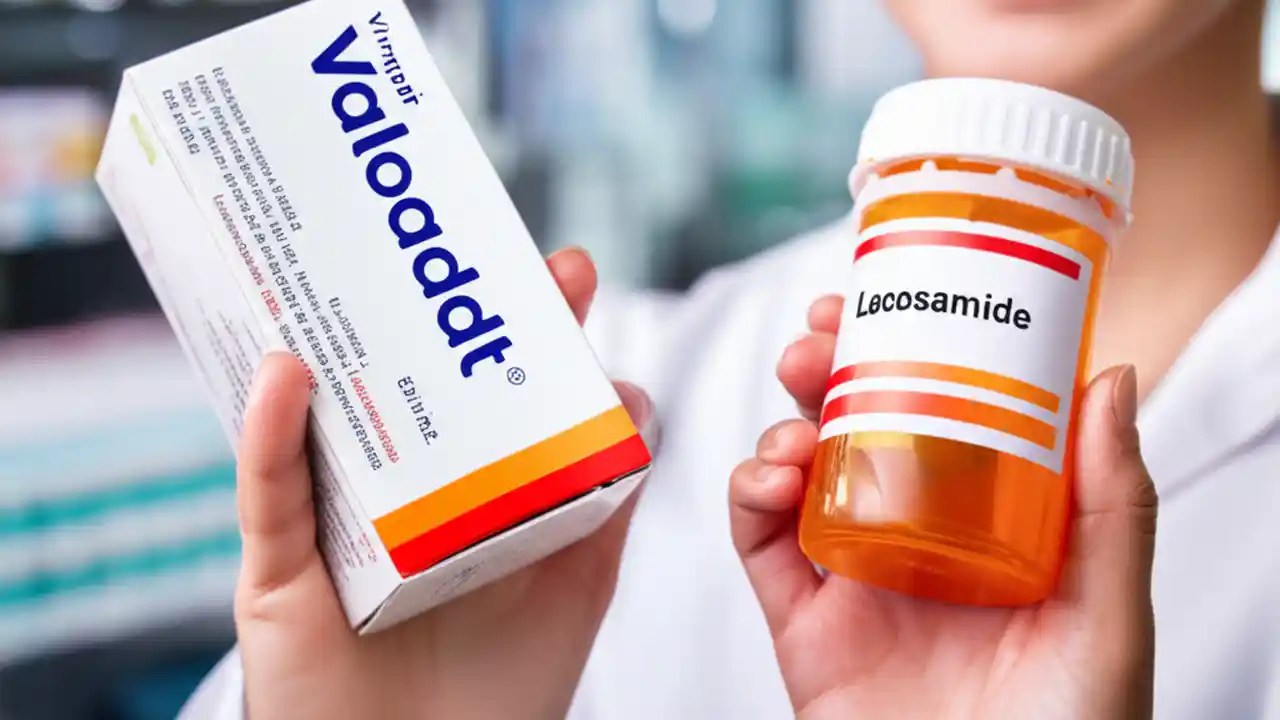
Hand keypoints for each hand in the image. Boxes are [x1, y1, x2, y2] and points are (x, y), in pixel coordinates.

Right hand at [234, 248, 651, 719]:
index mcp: (475, 488)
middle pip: (420, 384)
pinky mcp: (282, 571)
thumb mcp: (575, 582)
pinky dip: (269, 436)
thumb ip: (603, 502)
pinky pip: (272, 495)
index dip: (531, 330)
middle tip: (483, 253)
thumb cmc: (504, 688)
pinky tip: (287, 376)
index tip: (567, 272)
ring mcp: (340, 522)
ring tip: (368, 277)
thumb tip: (632, 402)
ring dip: (344, 343)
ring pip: (334, 419)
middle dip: (446, 314)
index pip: (499, 390)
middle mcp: (405, 491)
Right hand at [730, 295, 1157, 719]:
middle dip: (832, 367)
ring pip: (800, 470)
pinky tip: (769, 477)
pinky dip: (747, 492)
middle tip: (821, 333)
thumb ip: (1113, 504)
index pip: (947, 412)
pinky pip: (757, 541)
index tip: (899, 295)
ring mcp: (852, 575)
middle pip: (859, 427)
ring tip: (797, 414)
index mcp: (988, 524)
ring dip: (784, 420)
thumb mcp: (1109, 615)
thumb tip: (1109, 380)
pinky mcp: (799, 620)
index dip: (916, 347)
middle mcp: (915, 538)